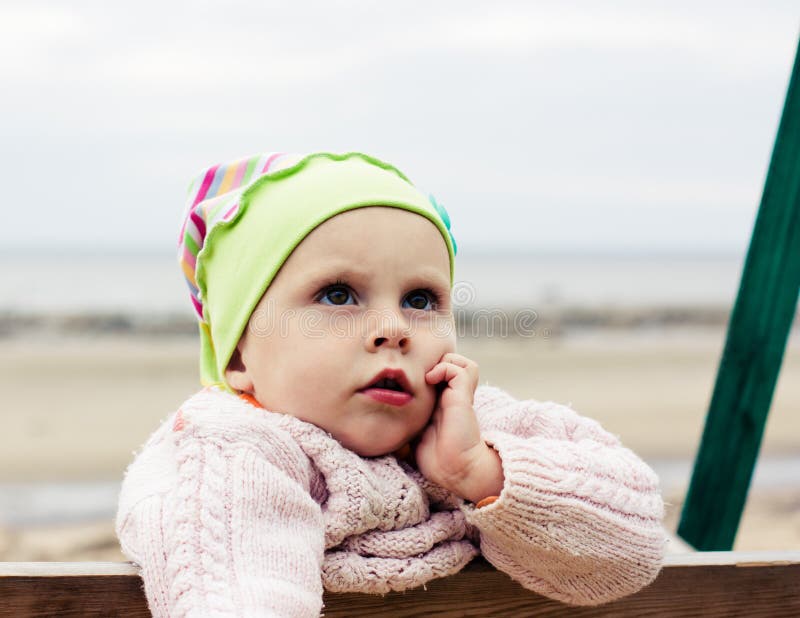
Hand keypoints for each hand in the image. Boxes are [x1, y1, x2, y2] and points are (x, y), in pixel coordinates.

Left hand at [415, 353, 503, 502]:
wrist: (453, 469)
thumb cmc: (434, 458)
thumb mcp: (415, 431)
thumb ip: (408, 418)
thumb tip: (386, 413)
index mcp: (443, 402)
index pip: (438, 374)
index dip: (426, 370)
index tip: (409, 378)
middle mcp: (453, 396)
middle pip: (452, 364)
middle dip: (434, 363)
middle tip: (419, 375)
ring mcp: (459, 396)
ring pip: (461, 362)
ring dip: (444, 363)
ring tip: (429, 377)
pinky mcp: (463, 397)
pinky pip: (460, 369)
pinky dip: (444, 368)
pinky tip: (431, 380)